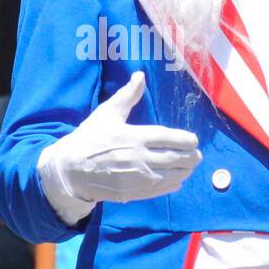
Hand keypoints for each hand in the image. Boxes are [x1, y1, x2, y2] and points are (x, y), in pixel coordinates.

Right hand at [38, 70, 200, 223]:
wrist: (70, 170)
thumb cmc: (89, 138)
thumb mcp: (106, 114)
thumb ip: (127, 96)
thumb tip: (140, 76)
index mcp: (134, 137)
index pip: (168, 138)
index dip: (185, 140)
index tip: (194, 140)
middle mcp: (139, 158)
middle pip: (174, 159)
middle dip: (190, 158)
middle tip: (197, 155)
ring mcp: (136, 178)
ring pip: (169, 176)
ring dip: (184, 172)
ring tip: (190, 167)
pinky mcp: (132, 192)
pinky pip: (158, 190)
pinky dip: (171, 185)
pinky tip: (177, 181)